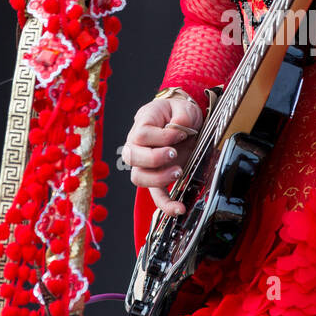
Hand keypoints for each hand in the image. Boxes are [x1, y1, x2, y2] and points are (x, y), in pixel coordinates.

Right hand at [121, 94, 202, 215]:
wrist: (183, 119)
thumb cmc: (178, 112)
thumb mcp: (182, 107)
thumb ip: (181, 116)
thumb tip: (179, 129)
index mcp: (141, 126)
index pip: (141, 135)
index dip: (161, 137)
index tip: (181, 133)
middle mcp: (137, 146)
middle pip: (132, 157)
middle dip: (154, 158)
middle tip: (174, 153)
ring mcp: (144, 164)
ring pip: (139, 178)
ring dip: (159, 178)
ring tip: (179, 171)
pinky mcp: (157, 178)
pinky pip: (156, 195)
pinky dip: (166, 204)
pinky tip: (179, 208)